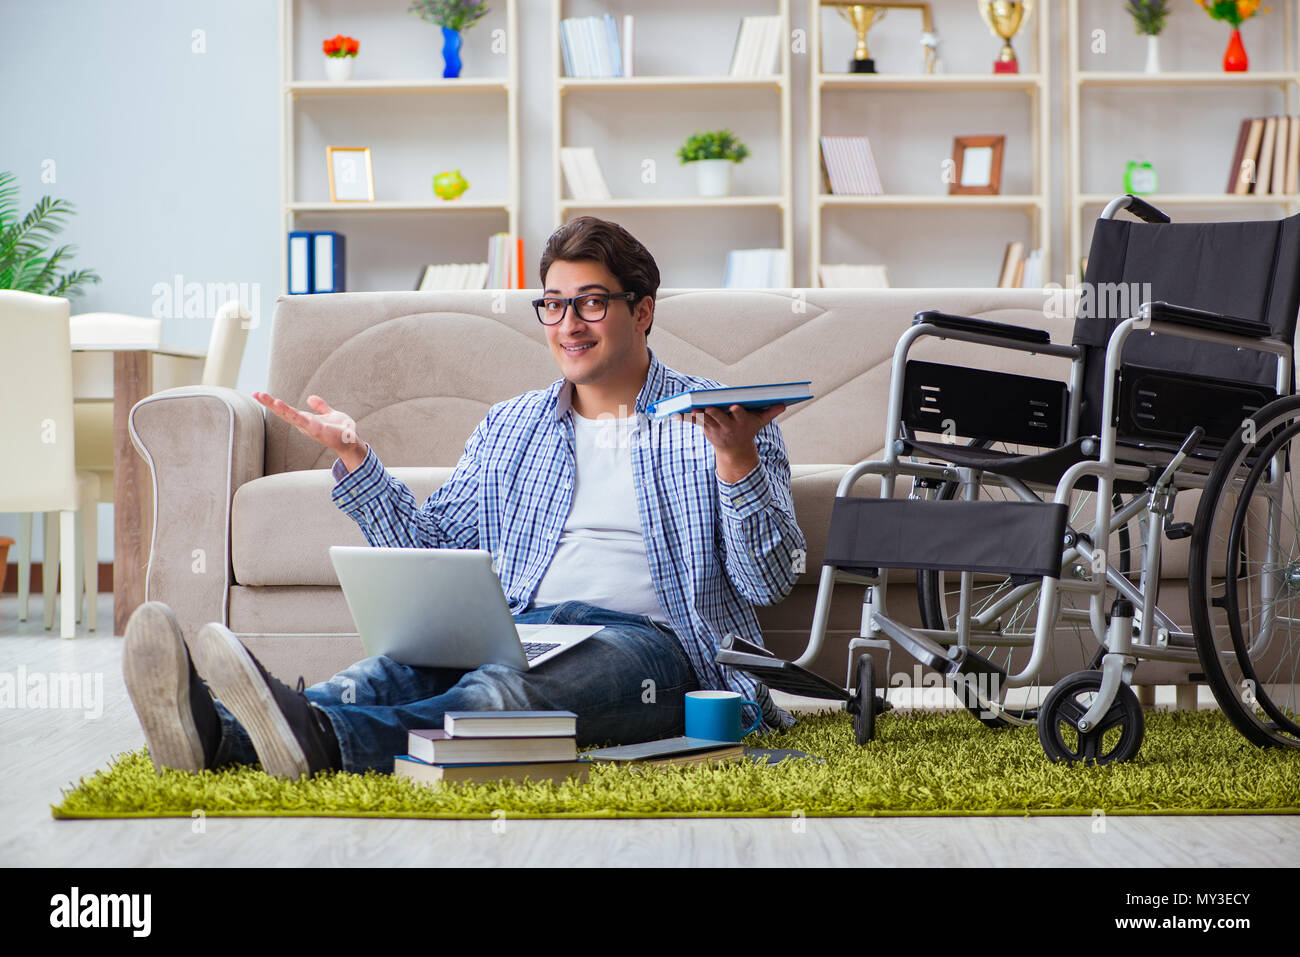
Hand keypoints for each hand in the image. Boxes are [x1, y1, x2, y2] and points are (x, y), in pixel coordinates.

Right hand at [253, 392, 367, 470]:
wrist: (351, 441)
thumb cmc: (341, 430)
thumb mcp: (330, 414)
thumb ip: (321, 407)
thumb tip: (310, 398)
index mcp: (305, 419)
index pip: (286, 410)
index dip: (273, 402)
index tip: (259, 394)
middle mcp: (304, 424)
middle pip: (284, 412)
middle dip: (269, 404)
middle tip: (255, 393)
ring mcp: (310, 427)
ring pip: (291, 416)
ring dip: (280, 408)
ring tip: (269, 399)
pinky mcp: (318, 430)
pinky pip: (304, 421)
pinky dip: (294, 415)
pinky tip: (285, 408)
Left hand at [677, 403, 785, 483]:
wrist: (735, 452)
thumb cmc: (748, 431)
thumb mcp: (760, 423)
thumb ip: (770, 412)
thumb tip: (783, 403)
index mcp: (742, 423)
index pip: (740, 416)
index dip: (737, 412)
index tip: (735, 406)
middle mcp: (728, 427)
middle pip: (720, 418)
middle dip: (715, 413)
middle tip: (708, 407)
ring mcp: (716, 429)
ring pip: (706, 419)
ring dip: (698, 414)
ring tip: (690, 407)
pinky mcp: (706, 429)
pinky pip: (695, 421)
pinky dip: (687, 417)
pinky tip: (676, 412)